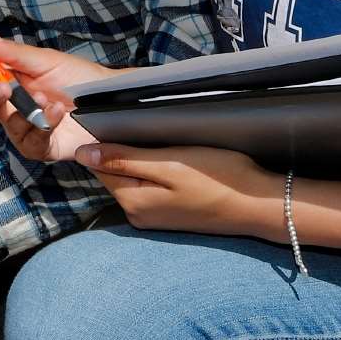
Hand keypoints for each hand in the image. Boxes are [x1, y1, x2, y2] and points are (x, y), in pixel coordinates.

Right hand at [0, 31, 124, 163]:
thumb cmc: (79, 78)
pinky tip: (56, 113)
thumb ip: (13, 53)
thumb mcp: (47, 60)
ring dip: (22, 111)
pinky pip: (30, 141)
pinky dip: (43, 126)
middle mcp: (10, 103)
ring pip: (4, 124)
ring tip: (41, 98)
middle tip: (1, 87)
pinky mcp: (39, 147)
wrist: (112, 101)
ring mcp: (23, 127)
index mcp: (6, 76)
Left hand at [78, 141, 281, 237]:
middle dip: (122, 151)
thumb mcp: (169, 163)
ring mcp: (152, 218)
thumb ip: (124, 159)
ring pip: (132, 180)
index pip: (99, 166)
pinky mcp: (167, 216)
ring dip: (139, 162)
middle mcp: (136, 214)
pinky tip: (172, 163)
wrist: (258, 205)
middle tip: (147, 130)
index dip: (102, 141)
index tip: (116, 121)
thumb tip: (82, 153)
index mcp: (132, 200)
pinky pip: (148, 189)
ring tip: (163, 145)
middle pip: (114, 174)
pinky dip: (154, 174)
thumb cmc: (218, 179)